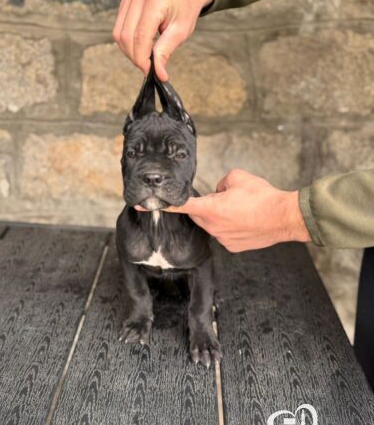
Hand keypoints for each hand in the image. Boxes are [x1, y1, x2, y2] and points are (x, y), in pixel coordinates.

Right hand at [112, 0, 214, 80]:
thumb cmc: (186, 8)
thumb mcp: (180, 32)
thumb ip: (165, 52)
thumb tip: (158, 74)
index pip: (140, 36)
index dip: (142, 58)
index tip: (149, 72)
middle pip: (126, 36)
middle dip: (135, 57)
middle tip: (148, 68)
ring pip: (119, 34)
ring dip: (129, 51)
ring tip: (145, 58)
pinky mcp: (126, 3)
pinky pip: (119, 28)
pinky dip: (128, 43)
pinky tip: (140, 47)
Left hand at [136, 169, 310, 251]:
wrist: (284, 218)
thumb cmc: (263, 197)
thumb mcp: (238, 178)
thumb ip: (220, 182)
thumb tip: (217, 191)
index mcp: (210, 209)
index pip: (180, 205)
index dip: (161, 204)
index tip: (141, 205)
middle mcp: (212, 227)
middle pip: (199, 214)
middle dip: (207, 206)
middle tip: (225, 199)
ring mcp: (222, 239)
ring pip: (212, 224)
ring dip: (219, 216)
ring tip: (240, 211)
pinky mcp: (233, 247)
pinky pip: (224, 234)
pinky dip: (230, 227)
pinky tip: (245, 222)